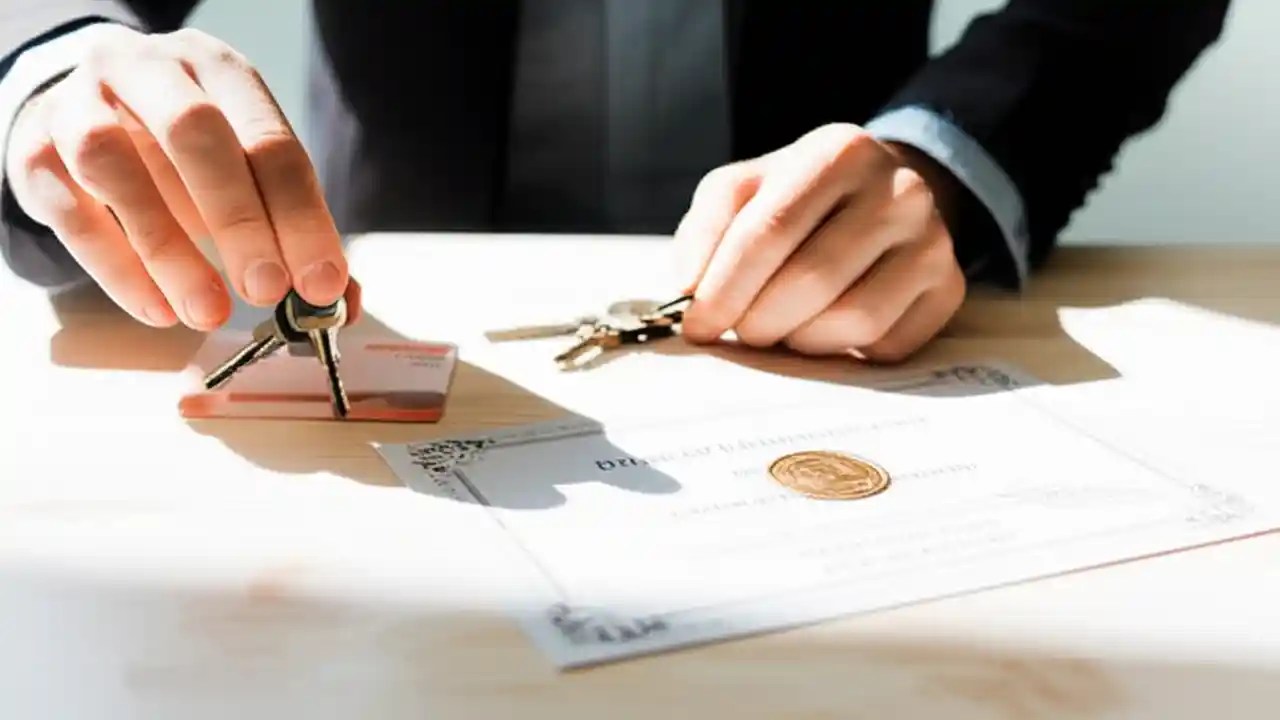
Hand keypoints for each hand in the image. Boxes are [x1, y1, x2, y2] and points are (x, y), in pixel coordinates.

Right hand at [4, 25, 356, 329]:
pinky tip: (158, 308)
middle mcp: (149, 70)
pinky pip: (69, 208)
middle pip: (195, 132)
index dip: (301, 216)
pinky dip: (116, 267)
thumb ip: (294, 232)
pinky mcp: (34, 149)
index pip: (270, 140)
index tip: (320, 282)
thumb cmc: (183, 153)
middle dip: (239, 218)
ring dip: (168, 250)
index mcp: (220, 71)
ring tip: (208, 312)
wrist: (87, 114)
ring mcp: (81, 101)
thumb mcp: (245, 175)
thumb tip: (345, 301)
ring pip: (113, 162)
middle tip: (267, 289)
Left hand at [673, 123, 966, 362]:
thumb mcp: (744, 191)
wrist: (878, 199)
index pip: (769, 231)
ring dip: (798, 340)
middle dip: (757, 320)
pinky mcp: (948, 289)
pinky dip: (842, 351)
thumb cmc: (797, 201)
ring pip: (851, 320)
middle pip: (810, 280)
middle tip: (740, 329)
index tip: (696, 325)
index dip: (724, 287)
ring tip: (781, 326)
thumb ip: (706, 230)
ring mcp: (932, 241)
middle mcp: (899, 190)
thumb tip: (689, 291)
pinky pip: (885, 345)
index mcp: (839, 152)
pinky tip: (825, 327)